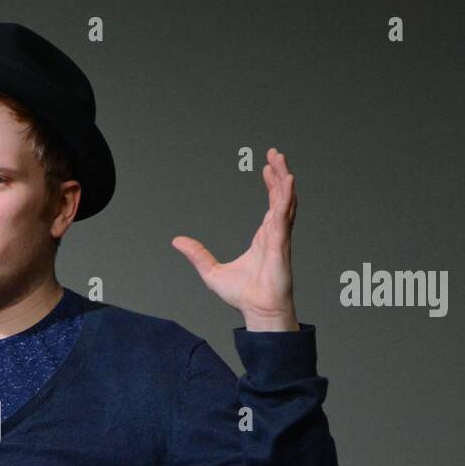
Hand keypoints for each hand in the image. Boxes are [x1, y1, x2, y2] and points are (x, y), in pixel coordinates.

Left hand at [172, 148, 298, 330]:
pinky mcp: (281, 244)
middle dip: (280, 174)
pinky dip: (287, 199)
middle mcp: (275, 234)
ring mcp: (280, 237)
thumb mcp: (211, 271)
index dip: (271, 185)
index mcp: (264, 237)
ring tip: (281, 161)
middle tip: (276, 154)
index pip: (271, 204)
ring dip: (284, 180)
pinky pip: (285, 217)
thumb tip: (177, 241)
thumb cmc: (243, 296)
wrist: (258, 311)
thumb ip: (197, 254)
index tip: (267, 168)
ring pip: (286, 202)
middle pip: (281, 197)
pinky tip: (288, 183)